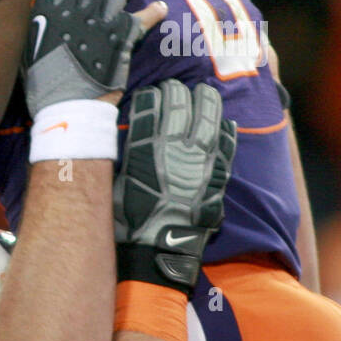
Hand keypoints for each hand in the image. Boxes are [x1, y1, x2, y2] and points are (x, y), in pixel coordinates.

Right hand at [23, 0, 165, 116]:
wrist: (65, 99)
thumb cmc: (41, 77)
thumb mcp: (32, 42)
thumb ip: (43, 22)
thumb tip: (49, 11)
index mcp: (52, 4)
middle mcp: (79, 3)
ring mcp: (103, 16)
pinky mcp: (124, 34)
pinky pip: (144, 17)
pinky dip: (154, 11)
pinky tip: (161, 7)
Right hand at [114, 79, 236, 291]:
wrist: (157, 253)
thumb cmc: (128, 221)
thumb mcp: (114, 183)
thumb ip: (125, 154)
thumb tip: (128, 132)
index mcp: (147, 148)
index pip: (154, 108)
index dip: (154, 95)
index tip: (153, 90)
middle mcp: (177, 150)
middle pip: (184, 108)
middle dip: (181, 93)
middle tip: (179, 87)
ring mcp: (201, 162)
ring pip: (209, 122)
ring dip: (208, 104)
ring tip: (206, 93)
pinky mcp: (216, 178)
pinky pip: (226, 147)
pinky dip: (226, 132)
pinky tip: (225, 123)